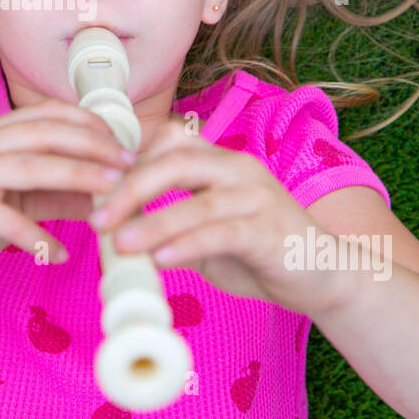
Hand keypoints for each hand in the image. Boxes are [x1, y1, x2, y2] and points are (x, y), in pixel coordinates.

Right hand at [0, 98, 135, 292]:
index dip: (89, 125)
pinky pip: (6, 220)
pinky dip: (38, 238)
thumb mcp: (19, 201)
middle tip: (128, 166)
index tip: (124, 143)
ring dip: (77, 180)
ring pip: (30, 168)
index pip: (47, 115)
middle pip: (44, 135)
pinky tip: (60, 254)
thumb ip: (58, 191)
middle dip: (92, 148)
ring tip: (110, 199)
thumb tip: (111, 192)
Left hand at [90, 119, 344, 314]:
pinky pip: (221, 232)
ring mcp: (257, 197)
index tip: (94, 189)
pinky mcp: (269, 230)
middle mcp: (238, 169)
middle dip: (130, 189)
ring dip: (153, 222)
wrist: (323, 275)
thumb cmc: (259, 252)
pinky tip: (163, 260)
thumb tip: (116, 231)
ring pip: (196, 201)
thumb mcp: (207, 233)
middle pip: (175, 162)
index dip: (128, 162)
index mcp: (219, 162)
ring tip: (119, 243)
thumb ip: (170, 225)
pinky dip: (188, 244)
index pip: (167, 143)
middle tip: (98, 219)